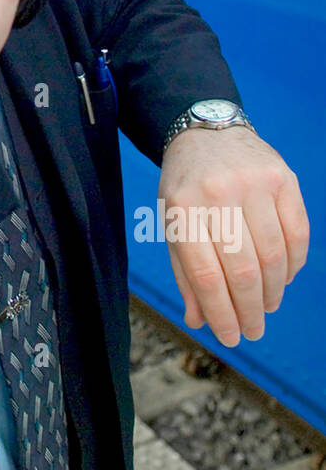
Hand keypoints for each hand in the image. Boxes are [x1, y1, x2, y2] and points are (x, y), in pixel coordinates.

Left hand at [157, 127, 308, 345]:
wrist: (207, 132)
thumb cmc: (186, 187)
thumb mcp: (172, 223)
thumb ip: (185, 272)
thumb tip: (199, 321)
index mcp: (183, 209)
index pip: (207, 275)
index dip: (222, 314)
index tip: (230, 337)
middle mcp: (218, 194)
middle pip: (243, 270)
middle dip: (250, 310)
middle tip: (253, 331)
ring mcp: (254, 184)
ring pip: (273, 255)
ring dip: (273, 292)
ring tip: (266, 307)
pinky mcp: (284, 179)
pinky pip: (298, 233)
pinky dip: (293, 264)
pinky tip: (283, 278)